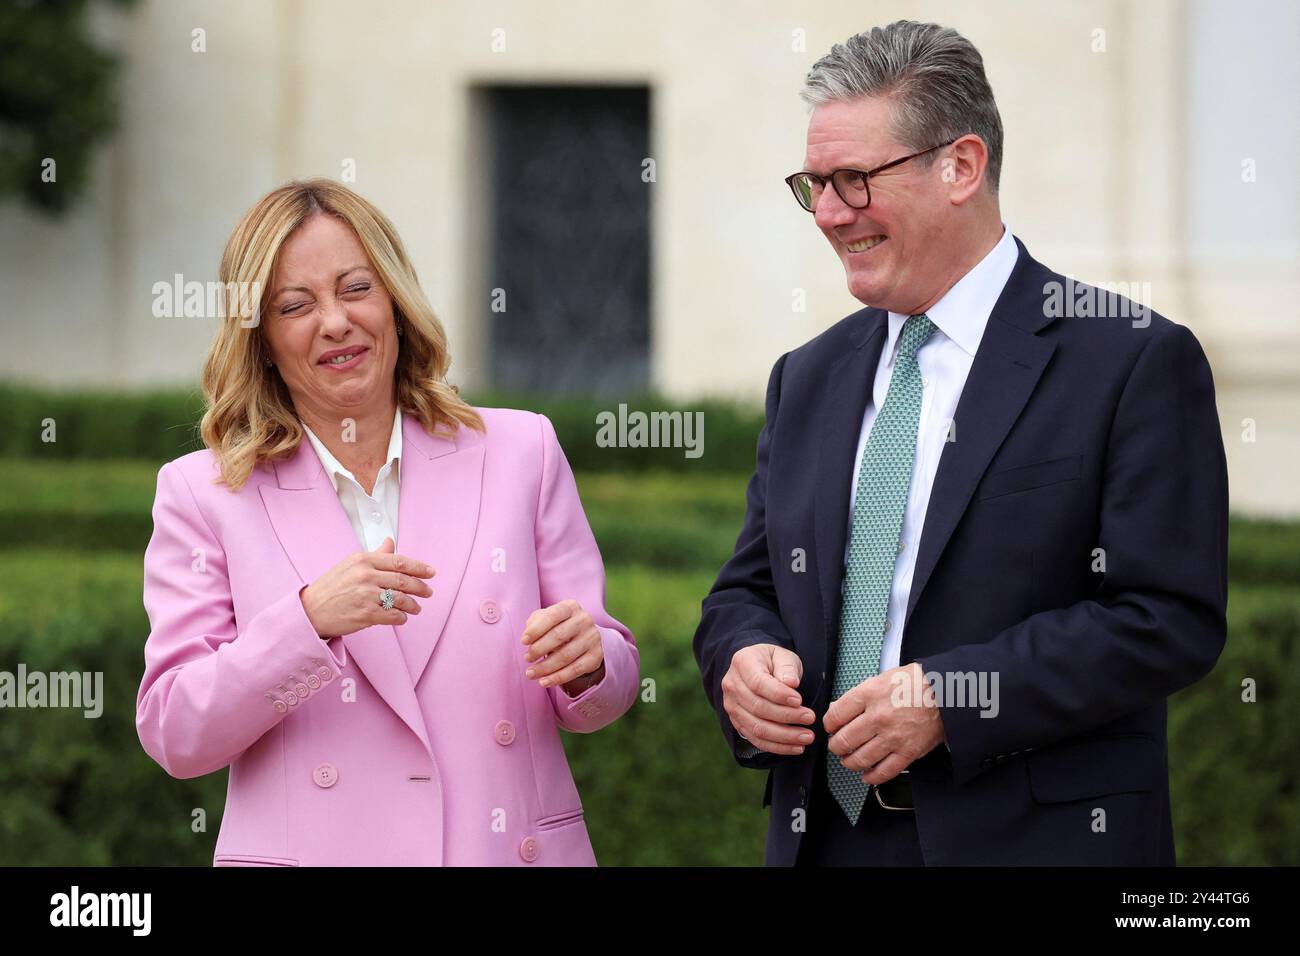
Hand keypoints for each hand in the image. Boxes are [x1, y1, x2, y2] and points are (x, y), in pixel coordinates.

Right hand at [299, 537, 434, 637]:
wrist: (310, 611)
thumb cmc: (331, 587)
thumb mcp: (350, 565)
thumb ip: (374, 555)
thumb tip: (390, 542)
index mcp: (363, 560)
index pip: (399, 561)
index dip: (419, 568)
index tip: (431, 572)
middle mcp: (365, 575)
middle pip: (403, 580)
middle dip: (420, 587)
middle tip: (428, 592)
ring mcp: (366, 595)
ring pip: (400, 599)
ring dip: (412, 605)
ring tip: (416, 608)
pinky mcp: (366, 614)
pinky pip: (392, 615)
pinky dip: (401, 617)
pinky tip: (402, 617)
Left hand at [521, 599, 604, 692]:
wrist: (582, 637)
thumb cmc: (556, 626)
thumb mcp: (545, 619)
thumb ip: (534, 624)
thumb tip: (527, 639)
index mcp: (570, 607)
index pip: (552, 616)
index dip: (536, 629)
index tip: (523, 642)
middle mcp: (584, 620)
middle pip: (559, 636)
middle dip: (539, 649)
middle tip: (527, 658)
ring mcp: (592, 638)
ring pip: (566, 656)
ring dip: (545, 667)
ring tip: (530, 673)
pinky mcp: (596, 656)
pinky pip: (575, 670)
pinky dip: (557, 678)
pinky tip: (544, 682)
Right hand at [721, 644, 815, 754]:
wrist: (757, 668)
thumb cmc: (773, 661)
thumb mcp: (783, 656)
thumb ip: (787, 667)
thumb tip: (791, 684)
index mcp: (742, 662)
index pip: (758, 683)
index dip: (779, 694)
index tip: (799, 700)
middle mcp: (732, 685)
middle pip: (758, 707)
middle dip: (787, 716)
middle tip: (810, 718)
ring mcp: (731, 706)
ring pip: (757, 727)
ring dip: (784, 736)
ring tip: (807, 736)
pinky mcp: (737, 722)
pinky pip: (756, 739)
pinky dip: (777, 746)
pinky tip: (796, 747)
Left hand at [824, 662, 945, 784]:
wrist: (946, 692)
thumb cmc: (914, 683)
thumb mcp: (881, 679)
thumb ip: (859, 695)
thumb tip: (838, 709)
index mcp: (869, 695)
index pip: (834, 716)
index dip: (828, 725)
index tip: (831, 728)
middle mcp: (878, 717)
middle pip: (843, 741)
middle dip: (836, 746)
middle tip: (838, 745)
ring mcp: (893, 737)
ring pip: (859, 759)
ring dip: (849, 762)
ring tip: (849, 759)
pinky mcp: (908, 752)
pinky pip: (884, 772)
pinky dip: (871, 777)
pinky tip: (866, 775)